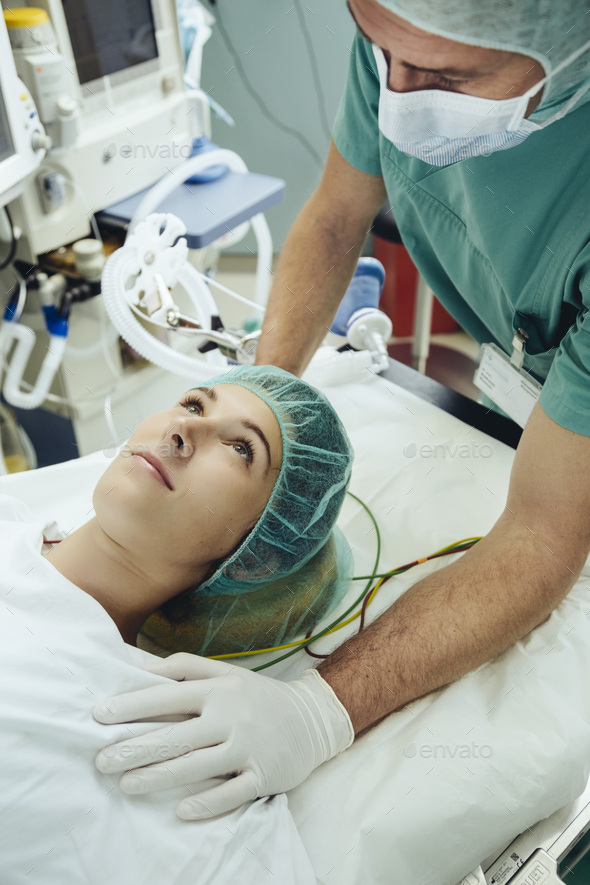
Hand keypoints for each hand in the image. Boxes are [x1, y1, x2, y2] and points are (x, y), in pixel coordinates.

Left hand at [94, 654, 353, 819]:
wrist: (313, 718)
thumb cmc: (258, 696)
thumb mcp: (227, 672)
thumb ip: (186, 667)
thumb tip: (143, 668)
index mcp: (220, 690)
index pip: (168, 696)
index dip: (132, 705)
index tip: (99, 715)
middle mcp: (232, 716)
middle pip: (176, 736)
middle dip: (135, 749)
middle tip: (101, 762)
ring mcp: (249, 747)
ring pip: (197, 766)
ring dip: (159, 777)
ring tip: (126, 785)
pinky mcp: (265, 775)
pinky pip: (233, 792)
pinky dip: (207, 802)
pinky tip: (181, 810)